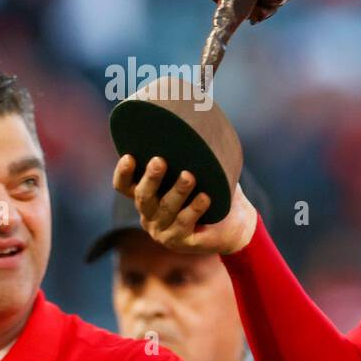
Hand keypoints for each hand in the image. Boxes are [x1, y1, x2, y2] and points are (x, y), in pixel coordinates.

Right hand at [113, 154, 257, 255]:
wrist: (237, 224)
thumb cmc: (213, 192)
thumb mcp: (201, 171)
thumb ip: (191, 155)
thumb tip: (196, 119)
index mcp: (147, 197)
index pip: (124, 186)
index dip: (123, 173)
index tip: (130, 156)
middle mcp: (149, 215)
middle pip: (143, 196)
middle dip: (150, 178)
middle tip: (159, 161)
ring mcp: (163, 231)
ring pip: (165, 209)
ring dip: (177, 192)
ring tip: (189, 176)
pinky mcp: (181, 242)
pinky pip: (185, 224)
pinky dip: (195, 209)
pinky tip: (205, 198)